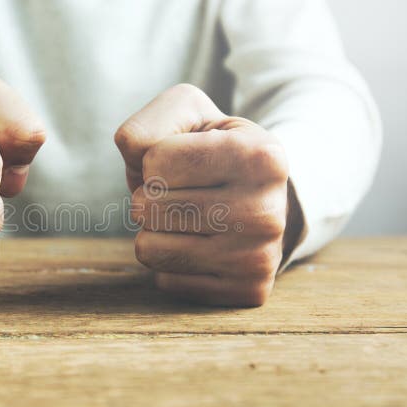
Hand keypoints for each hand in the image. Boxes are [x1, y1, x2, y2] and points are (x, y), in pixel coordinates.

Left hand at [114, 84, 301, 306]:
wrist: (261, 197)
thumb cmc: (212, 151)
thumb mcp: (187, 115)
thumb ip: (148, 125)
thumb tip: (138, 160)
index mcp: (262, 156)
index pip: (156, 162)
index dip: (154, 160)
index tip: (183, 162)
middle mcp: (267, 211)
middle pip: (149, 206)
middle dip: (150, 196)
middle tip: (183, 193)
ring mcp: (260, 258)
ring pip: (150, 248)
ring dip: (155, 230)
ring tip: (189, 218)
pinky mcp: (247, 291)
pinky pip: (166, 282)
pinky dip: (169, 263)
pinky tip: (201, 245)